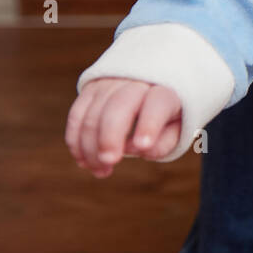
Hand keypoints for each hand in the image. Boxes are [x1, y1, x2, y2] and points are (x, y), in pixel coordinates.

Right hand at [66, 77, 181, 177]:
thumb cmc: (166, 116)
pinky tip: (84, 162)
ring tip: (101, 170)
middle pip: (119, 104)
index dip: (150, 124)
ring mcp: (110, 84)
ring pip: (93, 112)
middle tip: (110, 160)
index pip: (157, 103)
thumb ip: (163, 143)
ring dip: (91, 146)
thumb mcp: (176, 129)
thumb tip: (139, 150)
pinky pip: (77, 115)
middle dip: (110, 135)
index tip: (143, 146)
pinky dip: (76, 141)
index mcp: (165, 90)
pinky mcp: (90, 90)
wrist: (150, 86)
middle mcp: (136, 81)